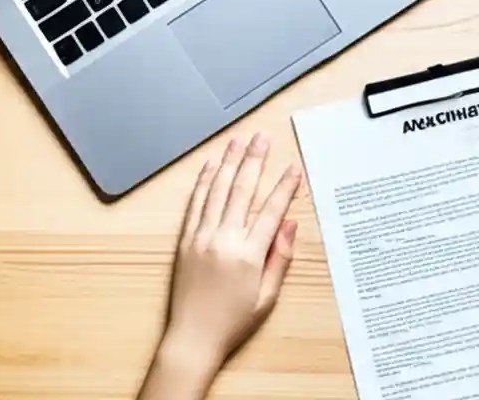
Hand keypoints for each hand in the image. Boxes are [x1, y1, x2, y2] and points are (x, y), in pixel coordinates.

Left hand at [139, 133, 303, 399]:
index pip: (271, 211)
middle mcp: (224, 240)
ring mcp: (201, 237)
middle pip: (243, 191)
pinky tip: (212, 166)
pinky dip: (204, 183)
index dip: (284, 188)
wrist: (192, 339)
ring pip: (218, 192)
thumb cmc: (234, 321)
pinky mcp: (185, 241)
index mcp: (249, 254)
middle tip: (263, 139)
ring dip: (230, 164)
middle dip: (255, 162)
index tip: (293, 168)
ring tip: (239, 142)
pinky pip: (195, 205)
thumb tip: (290, 224)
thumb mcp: (267, 296)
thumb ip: (280, 257)